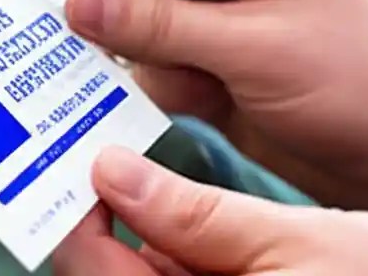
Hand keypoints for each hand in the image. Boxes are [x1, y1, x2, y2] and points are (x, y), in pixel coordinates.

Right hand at [25, 0, 367, 194]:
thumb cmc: (363, 89)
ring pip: (141, 9)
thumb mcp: (255, 51)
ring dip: (121, 38)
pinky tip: (146, 95)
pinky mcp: (217, 58)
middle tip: (43, 23)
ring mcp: (226, 10)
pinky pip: (156, 53)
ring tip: (86, 63)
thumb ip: (161, 23)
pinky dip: (142, 74)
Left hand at [53, 147, 367, 275]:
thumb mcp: (298, 245)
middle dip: (96, 188)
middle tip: (91, 107)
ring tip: (125, 117)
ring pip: (148, 251)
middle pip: (111, 257)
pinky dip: (175, 209)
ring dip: (134, 192)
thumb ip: (199, 218)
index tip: (70, 128)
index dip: (69, 197)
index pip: (90, 262)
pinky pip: (188, 253)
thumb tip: (114, 176)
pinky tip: (178, 161)